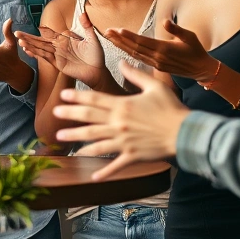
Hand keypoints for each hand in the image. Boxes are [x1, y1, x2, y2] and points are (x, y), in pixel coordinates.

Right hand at [16, 12, 110, 90]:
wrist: (98, 71)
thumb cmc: (96, 56)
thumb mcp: (92, 38)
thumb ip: (86, 26)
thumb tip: (83, 12)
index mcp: (65, 40)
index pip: (49, 34)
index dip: (40, 31)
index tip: (32, 27)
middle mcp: (59, 48)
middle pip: (40, 41)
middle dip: (28, 38)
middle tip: (16, 33)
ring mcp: (57, 56)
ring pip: (40, 49)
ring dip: (30, 45)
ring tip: (19, 41)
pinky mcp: (58, 64)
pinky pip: (45, 58)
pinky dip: (36, 54)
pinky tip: (28, 51)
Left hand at [53, 62, 188, 180]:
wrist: (185, 132)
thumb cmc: (171, 108)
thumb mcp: (154, 86)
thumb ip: (135, 75)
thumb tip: (122, 62)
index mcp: (122, 105)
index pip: (94, 99)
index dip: (76, 97)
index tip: (63, 96)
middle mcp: (118, 123)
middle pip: (89, 118)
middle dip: (70, 116)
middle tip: (55, 114)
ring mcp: (123, 141)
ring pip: (94, 141)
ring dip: (76, 139)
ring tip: (61, 138)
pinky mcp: (131, 156)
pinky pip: (114, 165)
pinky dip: (103, 171)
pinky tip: (92, 175)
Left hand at [103, 19, 219, 81]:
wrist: (201, 69)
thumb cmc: (196, 50)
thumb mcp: (190, 37)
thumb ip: (177, 29)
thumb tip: (166, 21)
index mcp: (164, 49)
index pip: (143, 42)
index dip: (129, 36)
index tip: (118, 29)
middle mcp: (157, 58)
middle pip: (134, 48)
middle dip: (119, 39)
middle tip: (106, 31)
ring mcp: (156, 63)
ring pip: (134, 54)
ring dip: (121, 45)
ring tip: (109, 37)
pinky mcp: (156, 66)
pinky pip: (139, 58)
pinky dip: (128, 52)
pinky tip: (121, 47)